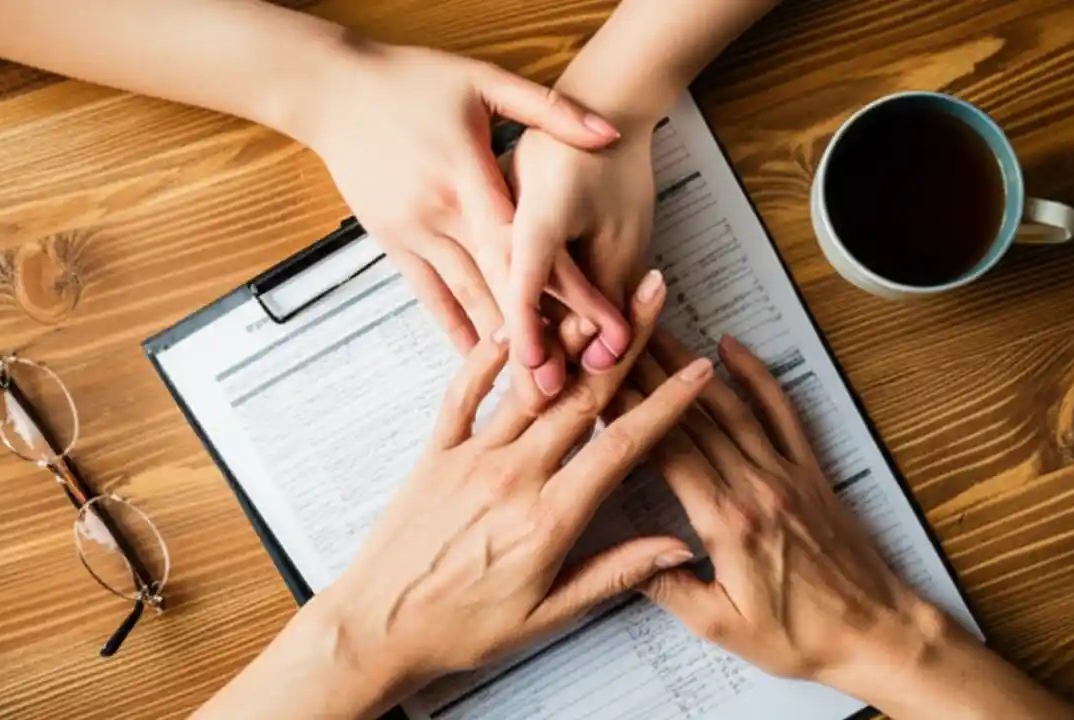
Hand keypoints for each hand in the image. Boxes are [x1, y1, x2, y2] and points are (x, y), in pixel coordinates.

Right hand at [305, 42, 629, 380]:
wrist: (331, 90)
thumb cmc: (409, 79)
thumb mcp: (482, 80)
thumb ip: (549, 108)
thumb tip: (609, 131)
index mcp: (467, 176)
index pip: (519, 246)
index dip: (556, 292)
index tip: (588, 332)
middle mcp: (439, 213)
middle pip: (496, 285)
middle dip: (529, 340)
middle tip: (558, 389)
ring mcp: (412, 232)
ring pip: (464, 297)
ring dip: (495, 343)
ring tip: (526, 388)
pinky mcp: (393, 242)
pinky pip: (428, 295)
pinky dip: (454, 328)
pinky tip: (476, 361)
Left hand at [314, 271, 711, 697]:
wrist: (377, 628)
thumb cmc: (460, 629)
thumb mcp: (547, 615)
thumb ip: (614, 574)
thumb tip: (678, 549)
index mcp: (548, 518)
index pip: (621, 446)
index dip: (664, 404)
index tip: (696, 370)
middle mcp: (513, 477)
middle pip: (582, 397)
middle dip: (624, 342)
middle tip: (649, 293)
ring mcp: (470, 459)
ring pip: (530, 386)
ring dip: (566, 338)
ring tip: (594, 294)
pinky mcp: (435, 454)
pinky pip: (464, 394)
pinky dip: (487, 358)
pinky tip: (510, 327)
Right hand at [630, 332, 938, 682]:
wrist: (873, 633)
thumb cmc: (800, 637)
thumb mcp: (720, 627)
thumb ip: (666, 587)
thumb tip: (620, 558)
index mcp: (726, 522)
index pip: (665, 451)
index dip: (629, 412)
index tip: (600, 382)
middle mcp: (755, 486)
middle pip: (691, 418)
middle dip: (649, 374)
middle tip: (616, 340)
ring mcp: (785, 472)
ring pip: (729, 406)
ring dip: (690, 365)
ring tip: (657, 333)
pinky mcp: (809, 471)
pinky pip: (780, 412)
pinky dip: (756, 376)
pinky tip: (732, 349)